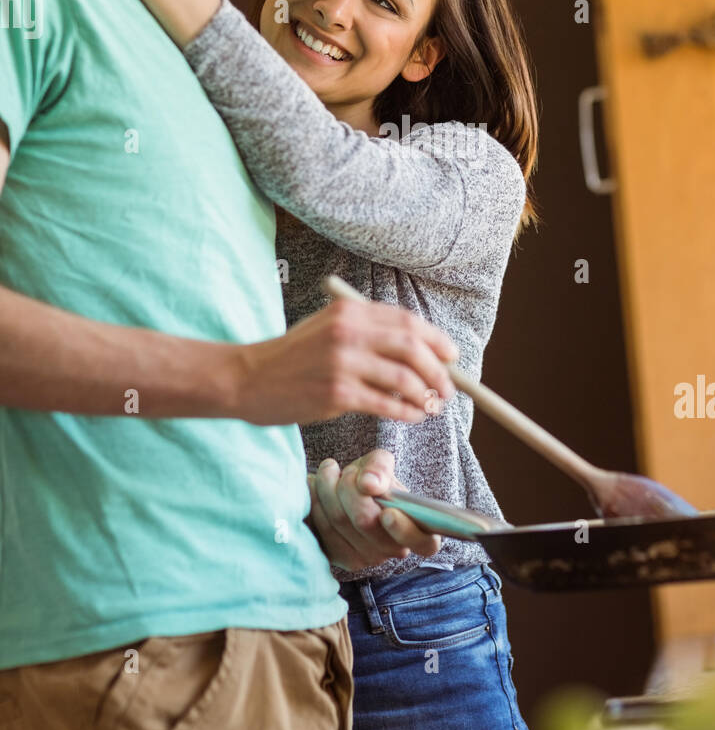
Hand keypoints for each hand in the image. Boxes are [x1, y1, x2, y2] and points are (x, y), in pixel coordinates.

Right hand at [231, 296, 457, 427]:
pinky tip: (412, 416)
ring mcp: (342, 363)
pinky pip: (385, 404)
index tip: (451, 357)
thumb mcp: (328, 329)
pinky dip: (406, 412)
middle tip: (447, 389)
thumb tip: (420, 354)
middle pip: (412, 348)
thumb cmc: (292, 357)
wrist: (248, 378)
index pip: (407, 322)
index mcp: (349, 312)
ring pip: (404, 378)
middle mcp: (348, 333)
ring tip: (432, 407)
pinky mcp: (336, 394)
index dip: (436, 340)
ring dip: (426, 395)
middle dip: (438, 371)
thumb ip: (368, 334)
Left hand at [307, 448, 441, 568]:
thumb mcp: (381, 465)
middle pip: (366, 521)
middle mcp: (395, 550)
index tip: (387, 512)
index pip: (424, 542)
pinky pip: (322, 528)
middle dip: (349, 486)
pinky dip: (315, 501)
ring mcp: (367, 559)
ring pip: (339, 520)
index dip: (404, 529)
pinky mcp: (339, 558)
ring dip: (328, 487)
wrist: (348, 492)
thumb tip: (370, 483)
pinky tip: (316, 487)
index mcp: (418, 529)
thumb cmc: (372, 480)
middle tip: (348, 471)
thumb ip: (380, 468)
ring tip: (329, 471)